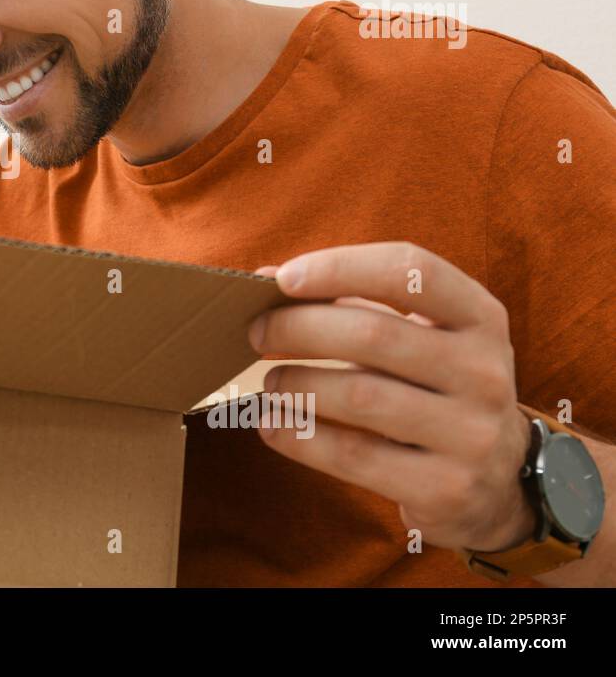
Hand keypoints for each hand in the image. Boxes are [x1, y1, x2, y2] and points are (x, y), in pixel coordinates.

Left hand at [249, 241, 534, 552]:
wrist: (497, 480)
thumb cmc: (434, 386)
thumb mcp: (416, 335)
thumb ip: (349, 301)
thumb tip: (264, 276)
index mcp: (481, 317)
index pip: (411, 271)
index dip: (340, 267)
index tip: (282, 279)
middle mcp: (485, 371)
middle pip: (374, 333)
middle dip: (298, 328)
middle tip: (257, 333)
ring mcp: (472, 433)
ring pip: (360, 396)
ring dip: (297, 384)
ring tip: (271, 382)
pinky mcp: (446, 488)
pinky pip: (354, 455)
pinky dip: (300, 437)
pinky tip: (272, 424)